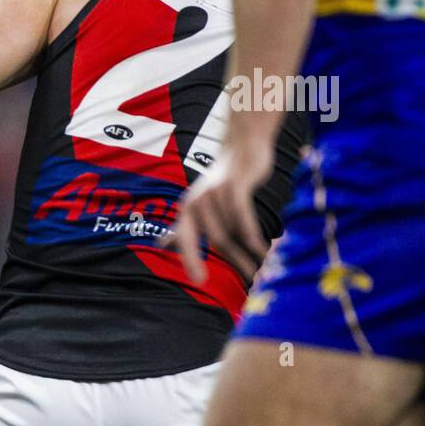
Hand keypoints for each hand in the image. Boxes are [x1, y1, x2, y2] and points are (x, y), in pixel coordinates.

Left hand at [167, 145, 274, 283]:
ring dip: (249, 249)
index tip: (200, 281)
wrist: (242, 144)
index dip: (190, 260)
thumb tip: (161, 245)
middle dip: (235, 260)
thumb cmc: (222, 181)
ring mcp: (214, 193)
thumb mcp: (198, 203)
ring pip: (233, 228)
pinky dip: (252, 234)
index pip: (185, 240)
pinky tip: (261, 248)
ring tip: (263, 262)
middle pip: (216, 239)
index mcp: (187, 210)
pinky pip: (243, 216)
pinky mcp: (234, 186)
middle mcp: (196, 202)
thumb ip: (183, 226)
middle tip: (251, 278)